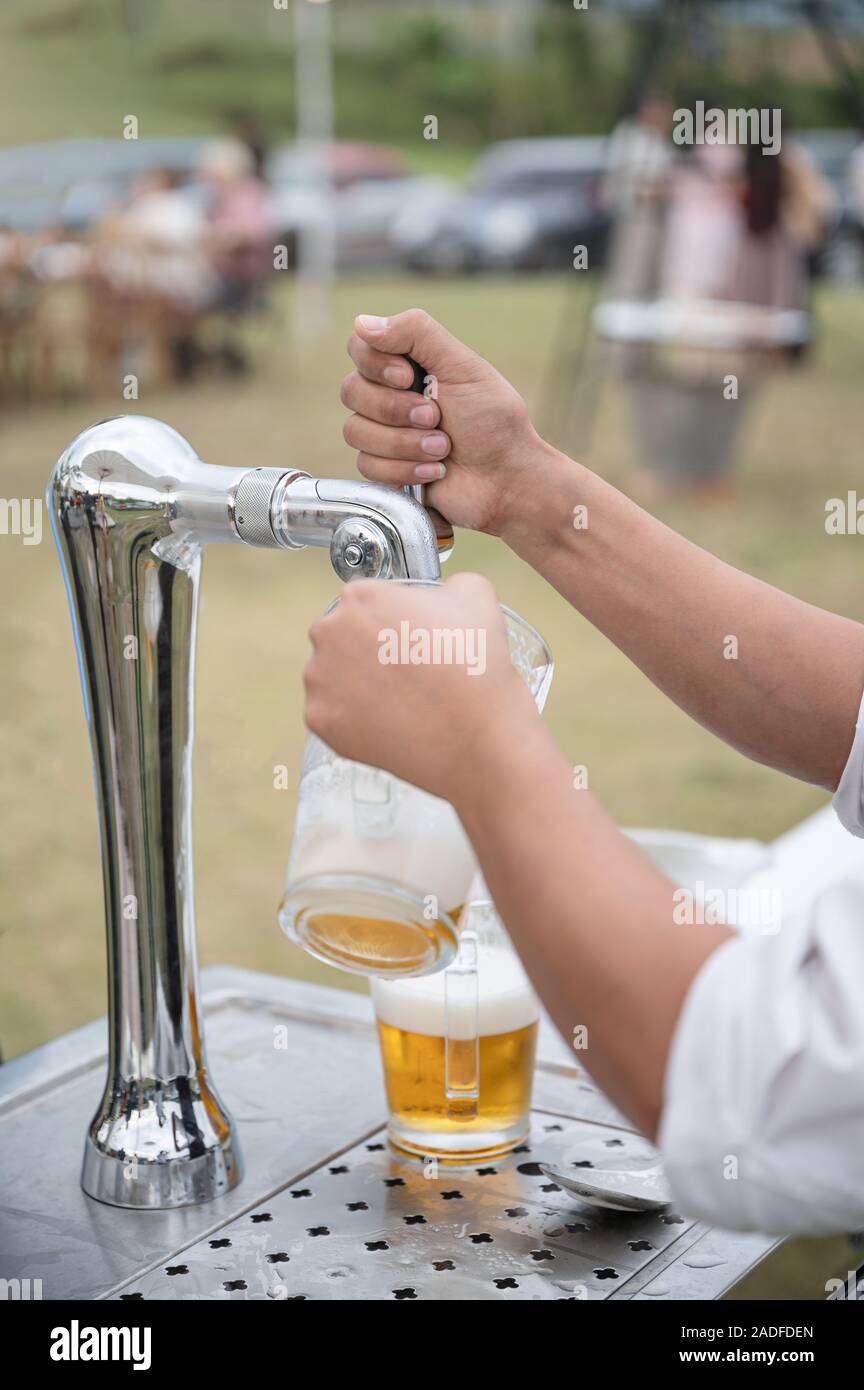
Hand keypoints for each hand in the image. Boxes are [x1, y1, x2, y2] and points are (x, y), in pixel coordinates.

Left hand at [303, 573, 540, 801]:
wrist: (476, 734)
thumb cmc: (475, 665)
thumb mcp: (475, 595)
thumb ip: (445, 584)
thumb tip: (438, 595)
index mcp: (361, 596)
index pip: (363, 602)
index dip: (389, 621)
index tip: (404, 639)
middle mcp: (330, 632)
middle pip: (340, 637)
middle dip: (365, 652)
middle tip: (403, 671)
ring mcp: (320, 678)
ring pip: (331, 676)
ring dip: (356, 685)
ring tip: (398, 699)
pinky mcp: (320, 719)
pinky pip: (331, 714)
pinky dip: (353, 719)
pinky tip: (387, 721)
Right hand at [340, 308, 552, 535]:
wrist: (506, 479)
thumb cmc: (494, 422)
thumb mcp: (463, 367)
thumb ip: (417, 334)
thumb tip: (363, 323)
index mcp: (408, 363)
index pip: (360, 348)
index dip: (376, 365)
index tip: (408, 378)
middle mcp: (390, 394)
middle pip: (351, 390)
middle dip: (396, 410)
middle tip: (437, 418)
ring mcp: (385, 432)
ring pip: (355, 431)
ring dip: (404, 443)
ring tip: (442, 448)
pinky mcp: (385, 468)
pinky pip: (366, 465)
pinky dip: (403, 469)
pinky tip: (434, 471)